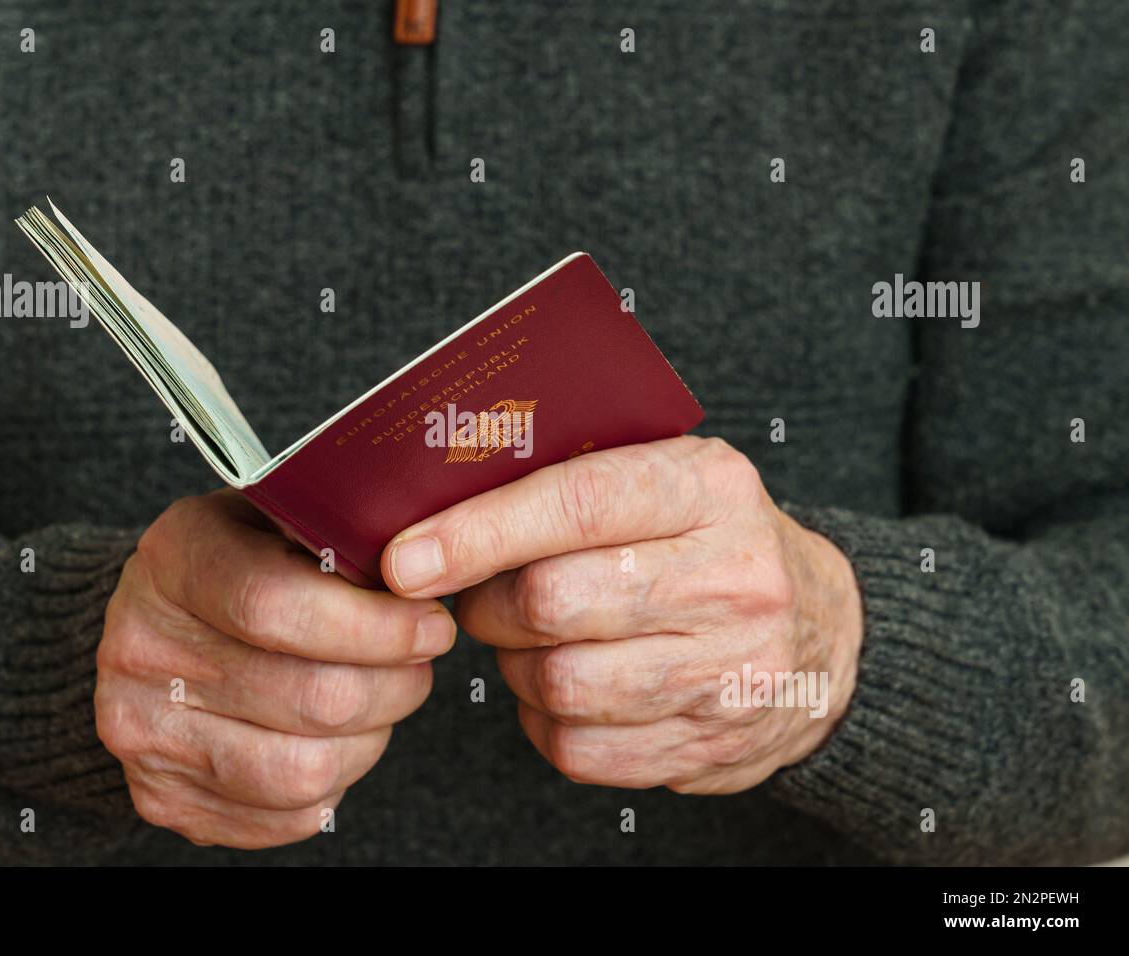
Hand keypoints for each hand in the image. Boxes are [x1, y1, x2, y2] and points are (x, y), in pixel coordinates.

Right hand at [96, 490, 454, 847]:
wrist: (157, 627)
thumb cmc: (246, 563)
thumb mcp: (282, 517)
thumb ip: (341, 537)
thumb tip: (423, 581)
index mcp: (175, 557)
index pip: (276, 606)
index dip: (375, 627)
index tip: (432, 627)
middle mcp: (140, 648)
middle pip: (310, 699)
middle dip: (395, 686)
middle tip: (418, 664)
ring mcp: (143, 732)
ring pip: (305, 772)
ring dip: (371, 739)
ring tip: (380, 700)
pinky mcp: (163, 798)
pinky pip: (287, 818)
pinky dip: (335, 782)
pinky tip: (334, 738)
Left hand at [382, 436, 862, 793]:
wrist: (828, 637)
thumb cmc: (712, 543)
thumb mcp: (670, 478)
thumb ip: (574, 478)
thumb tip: (440, 506)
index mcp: (710, 488)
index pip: (576, 503)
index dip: (478, 533)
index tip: (406, 560)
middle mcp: (732, 577)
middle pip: (554, 602)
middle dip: (489, 605)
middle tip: (485, 597)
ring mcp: (731, 670)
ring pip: (561, 684)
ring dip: (518, 668)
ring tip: (536, 642)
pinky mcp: (713, 744)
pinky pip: (581, 749)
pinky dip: (547, 723)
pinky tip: (568, 691)